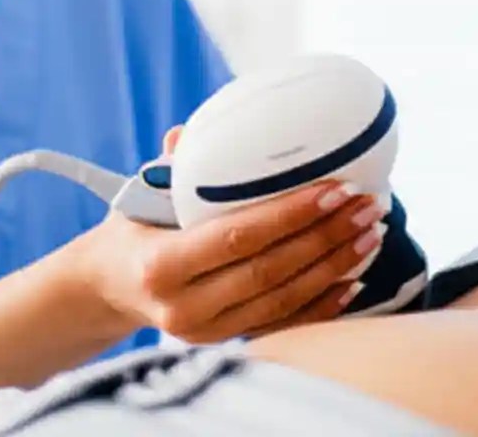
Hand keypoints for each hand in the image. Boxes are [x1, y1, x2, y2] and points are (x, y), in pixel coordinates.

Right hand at [73, 127, 384, 342]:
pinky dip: (322, 304)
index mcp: (162, 265)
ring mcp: (206, 332)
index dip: (292, 214)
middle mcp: (185, 307)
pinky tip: (353, 280)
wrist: (107, 289)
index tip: (334, 189)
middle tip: (368, 206)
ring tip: (370, 234)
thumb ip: (172, 166)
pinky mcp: (223, 345)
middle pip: (271, 270)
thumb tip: (191, 133)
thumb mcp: (140, 194)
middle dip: (326, 236)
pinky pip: (283, 324)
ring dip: (334, 266)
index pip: (239, 237)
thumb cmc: (131, 230)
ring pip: (284, 299)